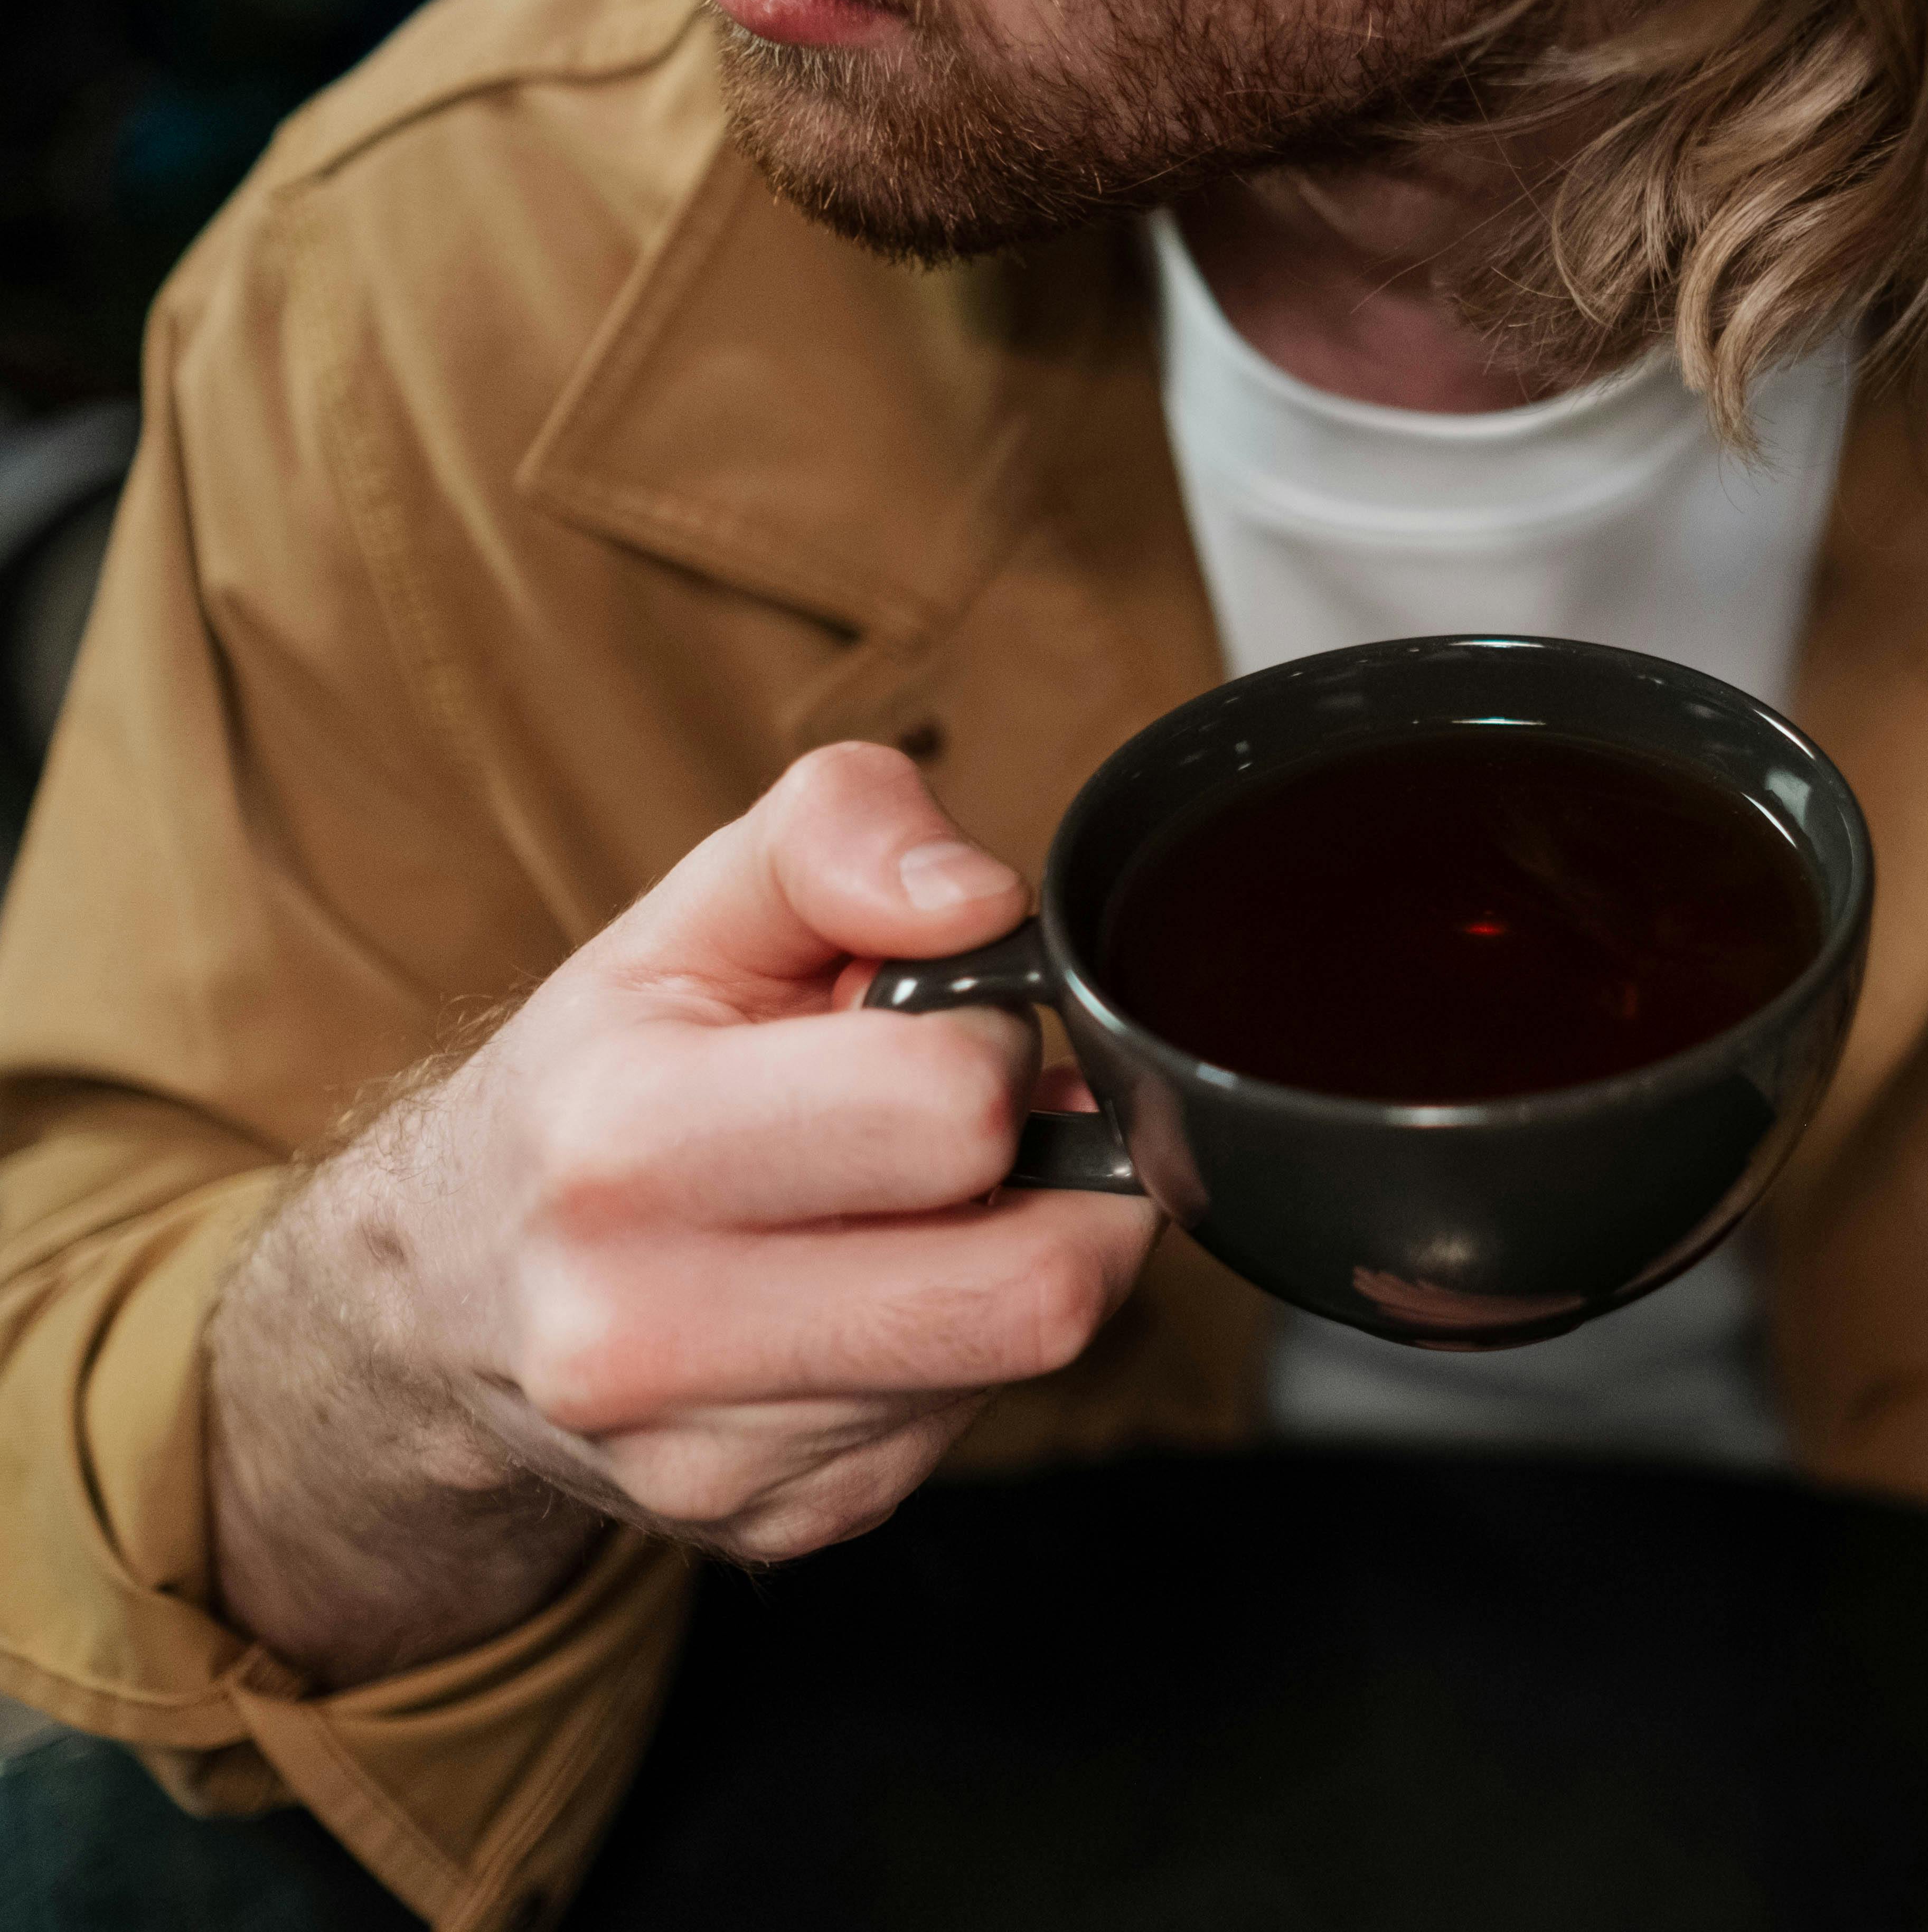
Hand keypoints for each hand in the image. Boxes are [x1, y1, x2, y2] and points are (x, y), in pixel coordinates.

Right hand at [206, 744, 1159, 1685]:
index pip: (956, 1113)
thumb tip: (977, 901)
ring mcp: (710, 1458)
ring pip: (1019, 1363)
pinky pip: (967, 1428)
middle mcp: (642, 1332)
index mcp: (621, 1146)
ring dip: (1014, 1262)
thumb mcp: (696, 908)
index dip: (994, 1050)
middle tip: (985, 1130)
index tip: (950, 1036)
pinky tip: (875, 1289)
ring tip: (913, 1202)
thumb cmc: (601, 1074)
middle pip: (1030, 1288)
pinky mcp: (778, 1525)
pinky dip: (958, 1349)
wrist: (443, 1286)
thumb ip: (842, 830)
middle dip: (1057, 1183)